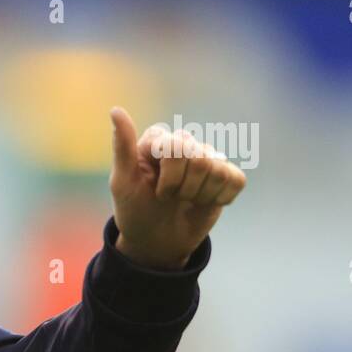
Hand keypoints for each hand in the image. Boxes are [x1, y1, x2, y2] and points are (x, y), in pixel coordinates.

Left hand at [108, 106, 246, 269]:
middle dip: (184, 188)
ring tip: (184, 200)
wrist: (155, 241)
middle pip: (200, 158)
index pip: (177, 145)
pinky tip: (203, 203)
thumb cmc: (134, 210)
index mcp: (159, 140)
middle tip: (169, 198)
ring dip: (199, 196)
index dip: (169, 177)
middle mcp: (185, 144)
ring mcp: (208, 158)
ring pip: (218, 170)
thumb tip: (116, 109)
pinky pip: (236, 180)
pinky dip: (219, 199)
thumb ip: (122, 145)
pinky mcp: (227, 176)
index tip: (155, 190)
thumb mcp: (122, 182)